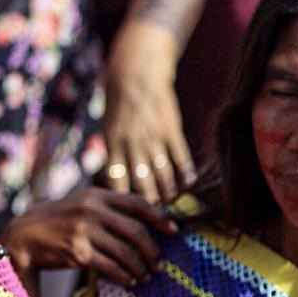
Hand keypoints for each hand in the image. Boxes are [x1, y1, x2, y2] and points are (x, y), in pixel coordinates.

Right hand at [0, 187, 177, 286]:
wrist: (22, 236)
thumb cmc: (56, 221)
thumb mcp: (80, 204)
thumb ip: (107, 207)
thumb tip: (145, 219)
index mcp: (95, 195)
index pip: (137, 203)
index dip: (159, 218)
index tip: (173, 231)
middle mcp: (90, 209)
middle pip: (136, 230)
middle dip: (152, 250)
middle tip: (158, 262)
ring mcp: (83, 230)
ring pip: (125, 252)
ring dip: (140, 267)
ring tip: (145, 275)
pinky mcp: (77, 252)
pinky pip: (111, 266)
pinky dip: (124, 276)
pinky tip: (129, 281)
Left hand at [102, 23, 194, 203]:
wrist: (136, 75)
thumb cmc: (118, 107)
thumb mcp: (108, 130)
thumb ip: (114, 155)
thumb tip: (116, 184)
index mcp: (112, 145)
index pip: (116, 181)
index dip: (121, 200)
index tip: (126, 215)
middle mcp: (132, 144)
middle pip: (141, 183)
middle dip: (147, 204)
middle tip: (153, 220)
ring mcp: (153, 138)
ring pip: (162, 173)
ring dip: (168, 192)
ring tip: (171, 205)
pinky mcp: (171, 130)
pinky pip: (180, 157)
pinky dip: (185, 172)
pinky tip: (189, 184)